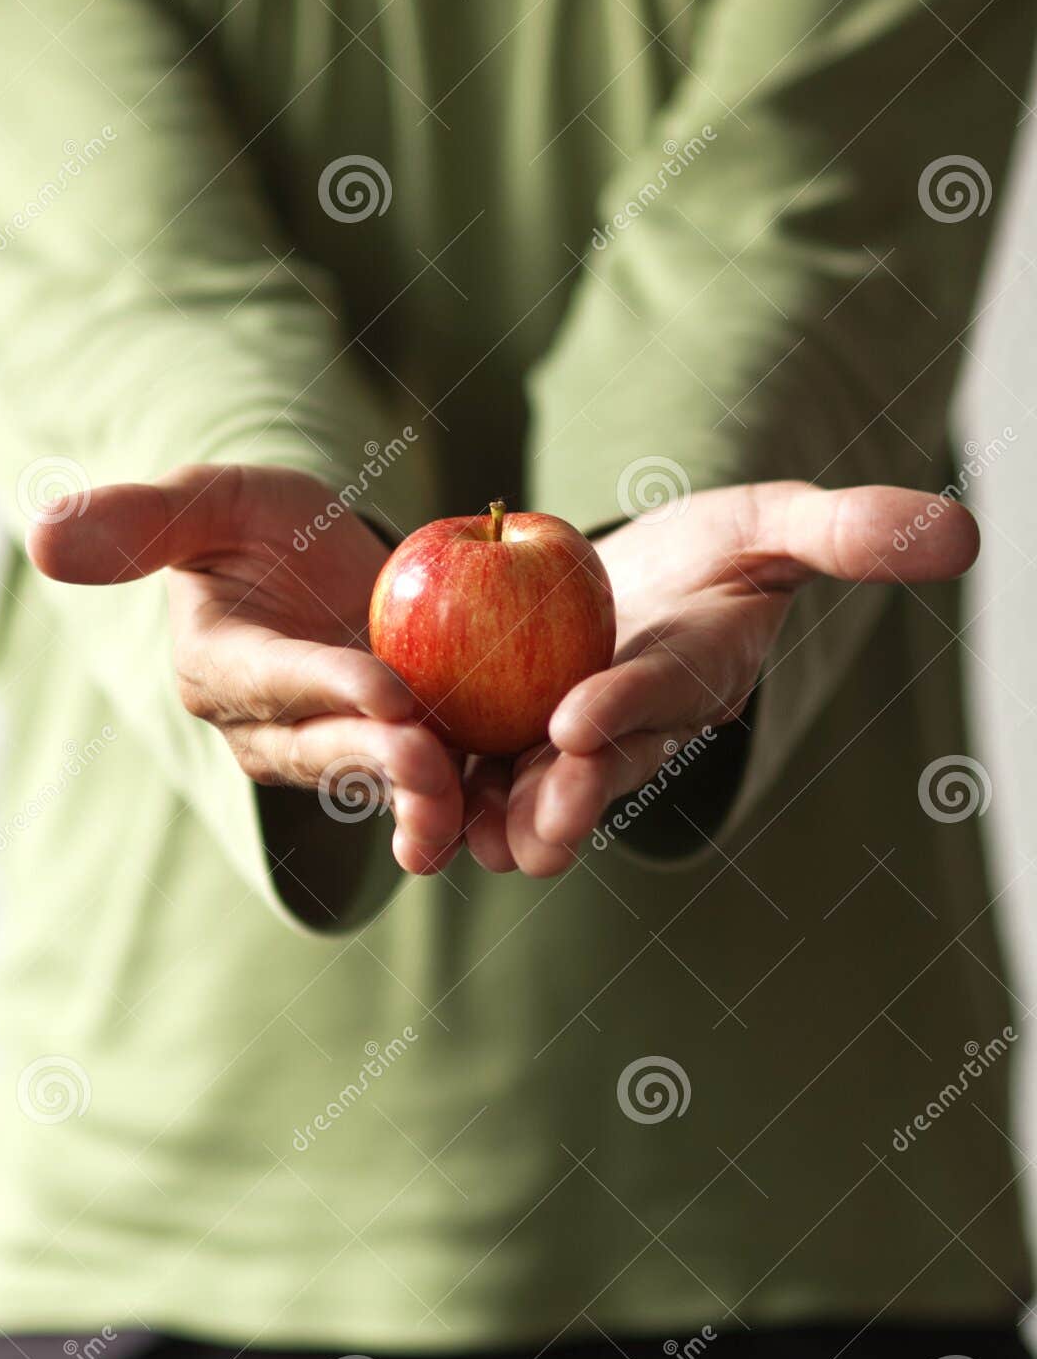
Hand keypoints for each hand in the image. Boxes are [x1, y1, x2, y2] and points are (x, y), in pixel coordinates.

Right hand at [27, 463, 463, 874]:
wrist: (327, 566)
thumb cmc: (258, 526)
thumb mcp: (212, 501)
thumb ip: (143, 520)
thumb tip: (41, 536)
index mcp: (221, 667)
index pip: (273, 681)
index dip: (325, 688)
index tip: (387, 693)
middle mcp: (274, 729)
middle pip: (328, 750)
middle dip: (381, 762)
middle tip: (435, 762)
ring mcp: (339, 749)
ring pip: (379, 786)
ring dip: (422, 807)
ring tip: (463, 818)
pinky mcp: (397, 755)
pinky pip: (434, 782)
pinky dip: (470, 797)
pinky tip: (509, 812)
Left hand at [464, 481, 978, 876]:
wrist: (636, 586)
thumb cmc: (715, 554)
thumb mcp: (774, 524)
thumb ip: (848, 530)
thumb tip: (965, 533)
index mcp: (696, 672)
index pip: (668, 694)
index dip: (630, 709)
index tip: (581, 722)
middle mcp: (635, 724)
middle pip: (598, 769)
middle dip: (563, 801)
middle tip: (522, 827)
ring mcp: (570, 742)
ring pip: (533, 791)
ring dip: (492, 815)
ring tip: (447, 833)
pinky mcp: (514, 740)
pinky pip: (475, 767)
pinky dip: (440, 781)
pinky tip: (393, 789)